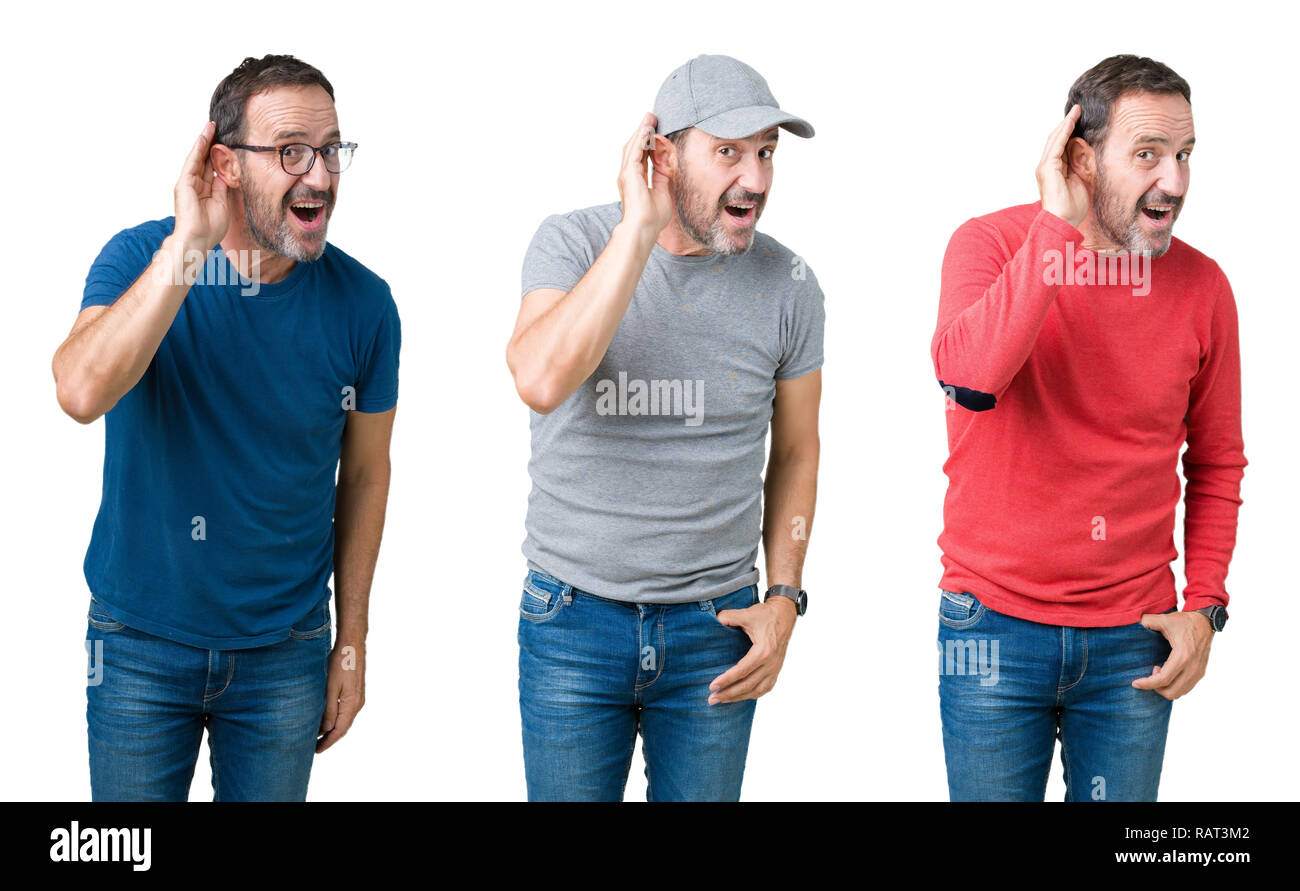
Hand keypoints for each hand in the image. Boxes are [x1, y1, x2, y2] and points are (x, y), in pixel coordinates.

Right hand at [173, 121, 228, 251]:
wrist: (198, 240)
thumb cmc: (210, 228)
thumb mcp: (222, 203)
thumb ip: (222, 187)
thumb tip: (226, 173)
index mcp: (204, 189)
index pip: (211, 167)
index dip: (216, 153)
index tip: (224, 140)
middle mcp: (194, 184)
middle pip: (203, 159)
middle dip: (210, 143)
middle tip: (216, 126)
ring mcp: (188, 183)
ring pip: (197, 157)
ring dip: (203, 141)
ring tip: (210, 126)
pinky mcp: (184, 183)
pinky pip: (192, 163)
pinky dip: (197, 150)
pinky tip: (203, 138)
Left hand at [317, 639, 365, 752]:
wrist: (352, 645)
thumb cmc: (340, 663)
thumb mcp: (331, 687)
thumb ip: (330, 709)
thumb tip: (327, 729)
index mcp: (352, 704)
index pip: (339, 730)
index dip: (328, 742)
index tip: (316, 750)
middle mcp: (358, 704)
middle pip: (343, 727)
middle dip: (330, 738)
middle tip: (315, 747)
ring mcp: (358, 698)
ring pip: (345, 720)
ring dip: (333, 729)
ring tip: (318, 736)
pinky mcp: (356, 692)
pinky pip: (346, 712)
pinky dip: (337, 719)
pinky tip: (327, 719)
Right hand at [616, 112, 673, 237]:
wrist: (643, 228)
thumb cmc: (652, 218)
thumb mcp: (663, 191)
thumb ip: (663, 176)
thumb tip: (667, 164)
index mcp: (635, 180)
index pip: (641, 156)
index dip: (647, 143)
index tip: (654, 131)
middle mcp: (628, 175)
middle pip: (634, 148)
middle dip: (642, 132)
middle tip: (651, 118)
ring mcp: (627, 174)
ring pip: (633, 146)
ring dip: (641, 131)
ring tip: (650, 119)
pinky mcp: (629, 174)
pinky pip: (635, 151)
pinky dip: (641, 139)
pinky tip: (647, 129)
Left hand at [708, 596, 797, 704]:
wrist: (784, 615)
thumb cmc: (765, 615)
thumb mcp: (746, 613)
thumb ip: (728, 617)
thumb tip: (714, 622)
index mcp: (764, 650)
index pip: (743, 670)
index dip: (727, 680)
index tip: (712, 686)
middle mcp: (771, 663)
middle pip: (748, 685)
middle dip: (729, 694)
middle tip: (712, 699)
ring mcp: (775, 669)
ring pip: (756, 690)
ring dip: (738, 697)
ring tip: (722, 700)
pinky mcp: (776, 670)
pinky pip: (764, 689)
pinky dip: (751, 695)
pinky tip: (739, 696)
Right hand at [1036, 104, 1088, 227]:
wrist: (1062, 221)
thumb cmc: (1072, 208)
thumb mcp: (1081, 182)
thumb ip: (1082, 168)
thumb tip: (1088, 154)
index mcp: (1054, 171)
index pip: (1061, 146)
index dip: (1069, 132)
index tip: (1079, 120)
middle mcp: (1046, 167)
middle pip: (1056, 140)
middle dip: (1067, 124)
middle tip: (1078, 110)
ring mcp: (1045, 167)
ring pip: (1055, 140)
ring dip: (1066, 124)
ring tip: (1076, 112)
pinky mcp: (1047, 168)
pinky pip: (1056, 145)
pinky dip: (1064, 132)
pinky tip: (1072, 123)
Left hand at [1131, 610, 1213, 699]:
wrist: (1205, 622)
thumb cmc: (1184, 621)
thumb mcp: (1164, 619)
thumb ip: (1147, 621)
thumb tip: (1133, 624)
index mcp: (1183, 656)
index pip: (1163, 679)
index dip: (1147, 684)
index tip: (1135, 683)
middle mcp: (1193, 668)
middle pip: (1171, 692)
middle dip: (1155, 688)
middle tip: (1150, 672)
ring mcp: (1198, 672)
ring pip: (1179, 693)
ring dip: (1164, 688)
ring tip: (1158, 671)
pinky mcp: (1200, 673)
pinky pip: (1185, 689)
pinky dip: (1173, 686)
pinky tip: (1167, 672)